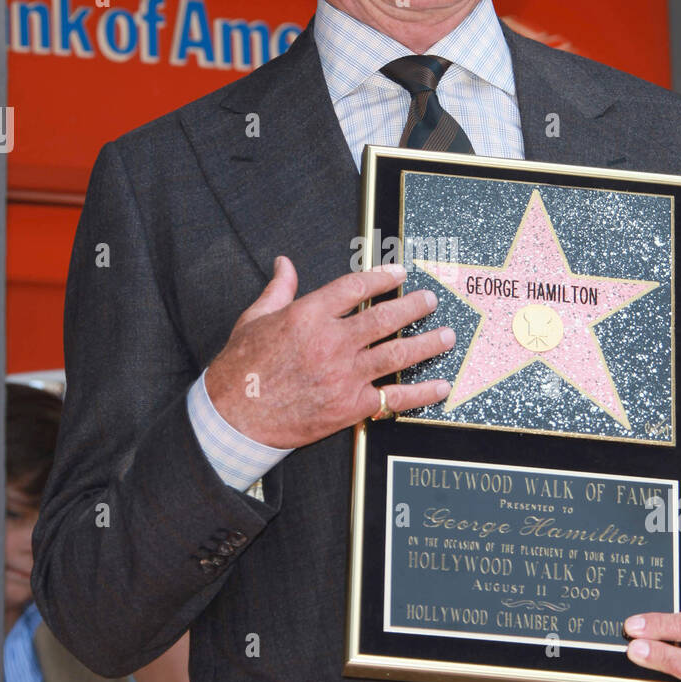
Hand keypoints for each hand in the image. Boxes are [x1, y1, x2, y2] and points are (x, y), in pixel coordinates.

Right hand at [205, 255, 454, 448]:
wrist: (234, 417)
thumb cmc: (240, 368)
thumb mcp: (254, 319)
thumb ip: (278, 290)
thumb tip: (284, 264)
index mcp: (308, 315)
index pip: (356, 288)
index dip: (382, 278)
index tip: (399, 274)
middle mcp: (331, 342)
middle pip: (384, 318)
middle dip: (413, 307)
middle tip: (430, 300)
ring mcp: (343, 375)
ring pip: (396, 354)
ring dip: (426, 344)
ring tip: (447, 336)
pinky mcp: (349, 406)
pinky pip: (394, 398)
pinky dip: (421, 393)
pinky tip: (440, 386)